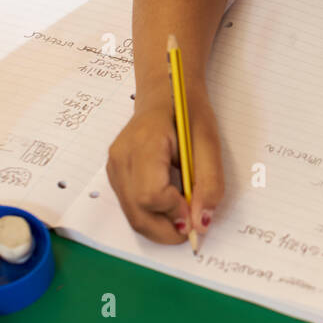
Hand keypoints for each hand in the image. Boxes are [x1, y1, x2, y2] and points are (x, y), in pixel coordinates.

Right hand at [105, 79, 224, 243]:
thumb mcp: (209, 144)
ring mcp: (114, 168)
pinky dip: (153, 215)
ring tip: (185, 214)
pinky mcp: (116, 175)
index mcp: (144, 144)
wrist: (165, 92)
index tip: (197, 213)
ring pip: (133, 216)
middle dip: (168, 231)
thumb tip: (202, 223)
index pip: (151, 194)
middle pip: (137, 213)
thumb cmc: (187, 112)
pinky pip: (131, 207)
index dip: (175, 212)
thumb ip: (208, 184)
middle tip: (194, 229)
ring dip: (161, 226)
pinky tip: (172, 204)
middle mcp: (121, 159)